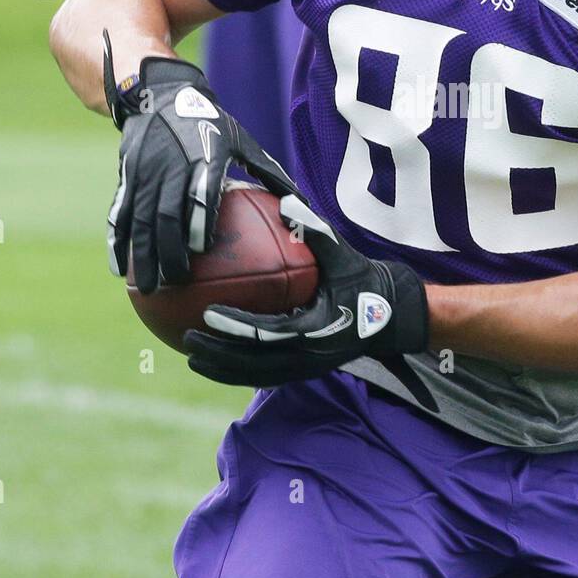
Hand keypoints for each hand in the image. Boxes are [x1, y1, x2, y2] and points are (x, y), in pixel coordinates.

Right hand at [103, 30, 298, 292]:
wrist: (157, 93)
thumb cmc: (209, 122)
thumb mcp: (242, 140)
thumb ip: (269, 173)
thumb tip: (304, 206)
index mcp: (203, 154)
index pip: (199, 192)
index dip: (198, 220)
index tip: (202, 251)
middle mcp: (169, 164)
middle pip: (165, 213)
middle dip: (168, 250)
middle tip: (179, 283)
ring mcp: (143, 170)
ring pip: (139, 219)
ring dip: (141, 256)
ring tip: (147, 290)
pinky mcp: (125, 175)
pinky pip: (119, 212)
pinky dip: (118, 241)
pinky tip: (118, 270)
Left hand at [183, 194, 428, 387]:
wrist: (390, 316)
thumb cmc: (362, 281)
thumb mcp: (343, 256)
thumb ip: (315, 232)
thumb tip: (286, 200)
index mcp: (316, 329)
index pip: (268, 331)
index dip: (236, 326)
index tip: (207, 313)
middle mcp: (308, 355)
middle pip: (253, 362)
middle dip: (217, 353)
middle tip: (186, 338)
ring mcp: (305, 369)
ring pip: (255, 376)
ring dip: (221, 368)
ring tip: (191, 356)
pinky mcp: (302, 373)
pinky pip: (262, 376)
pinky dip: (236, 371)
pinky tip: (214, 360)